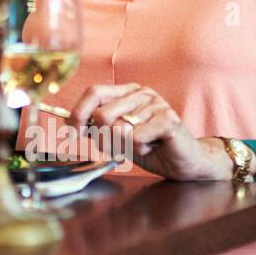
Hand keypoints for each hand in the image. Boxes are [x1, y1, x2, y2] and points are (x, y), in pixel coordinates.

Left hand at [65, 82, 231, 180]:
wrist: (184, 162)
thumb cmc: (150, 148)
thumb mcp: (117, 137)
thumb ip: (98, 128)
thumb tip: (71, 124)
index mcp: (127, 93)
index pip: (94, 92)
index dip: (78, 112)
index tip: (71, 131)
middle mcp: (141, 93)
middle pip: (102, 114)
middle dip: (103, 139)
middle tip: (117, 149)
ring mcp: (156, 104)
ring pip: (119, 128)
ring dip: (124, 146)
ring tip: (140, 146)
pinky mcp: (168, 119)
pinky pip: (137, 138)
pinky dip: (140, 150)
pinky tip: (153, 147)